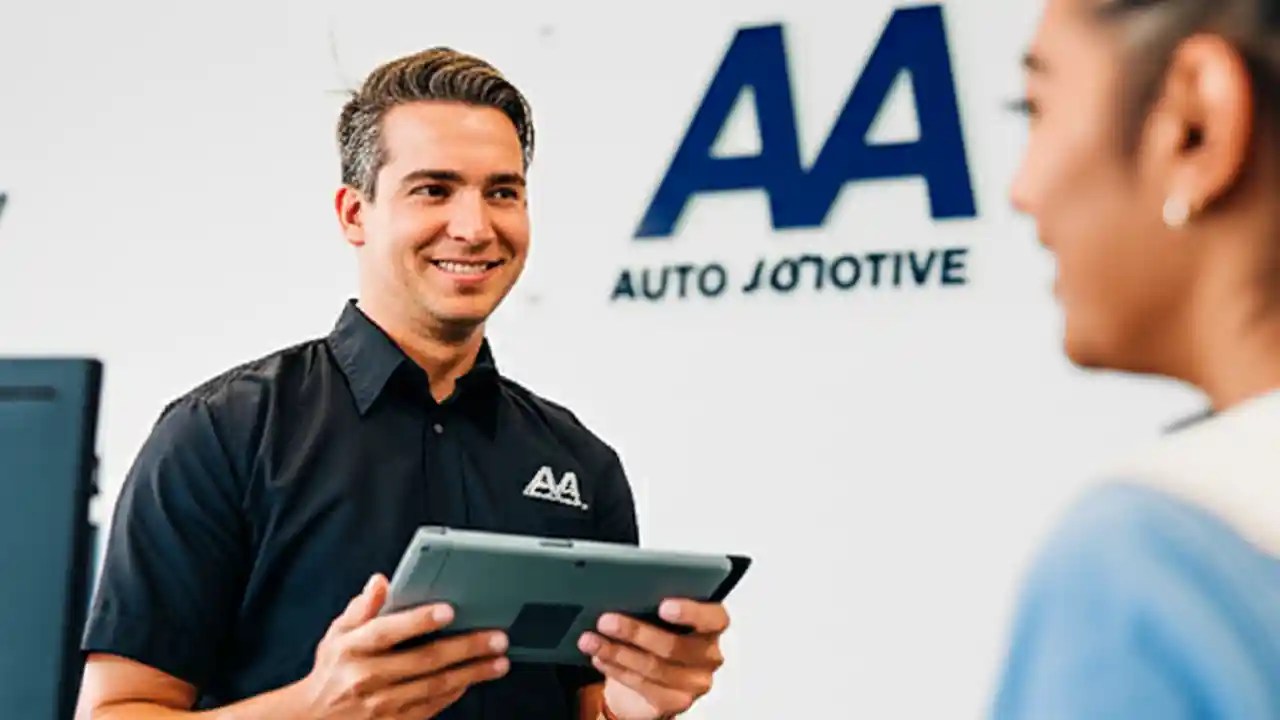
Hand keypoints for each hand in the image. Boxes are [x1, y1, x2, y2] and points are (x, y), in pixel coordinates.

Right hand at [295, 574, 509, 718]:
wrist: (313, 719)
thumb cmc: (333, 669)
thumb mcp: (338, 634)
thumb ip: (362, 607)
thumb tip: (382, 581)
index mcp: (353, 649)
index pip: (388, 631)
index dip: (419, 620)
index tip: (448, 610)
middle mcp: (367, 677)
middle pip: (424, 660)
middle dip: (466, 648)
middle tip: (498, 638)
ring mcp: (381, 705)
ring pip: (435, 687)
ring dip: (472, 674)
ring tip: (499, 661)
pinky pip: (431, 708)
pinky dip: (455, 693)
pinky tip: (473, 680)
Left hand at [578, 599, 729, 719]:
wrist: (650, 678)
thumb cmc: (657, 634)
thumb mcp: (657, 614)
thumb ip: (652, 603)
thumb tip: (625, 593)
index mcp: (712, 625)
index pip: (713, 618)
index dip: (690, 612)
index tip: (663, 605)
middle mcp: (709, 654)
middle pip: (674, 645)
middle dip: (636, 632)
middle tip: (606, 621)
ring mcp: (695, 682)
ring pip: (654, 667)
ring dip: (617, 652)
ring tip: (592, 640)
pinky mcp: (677, 702)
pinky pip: (644, 686)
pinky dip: (617, 670)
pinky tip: (601, 657)